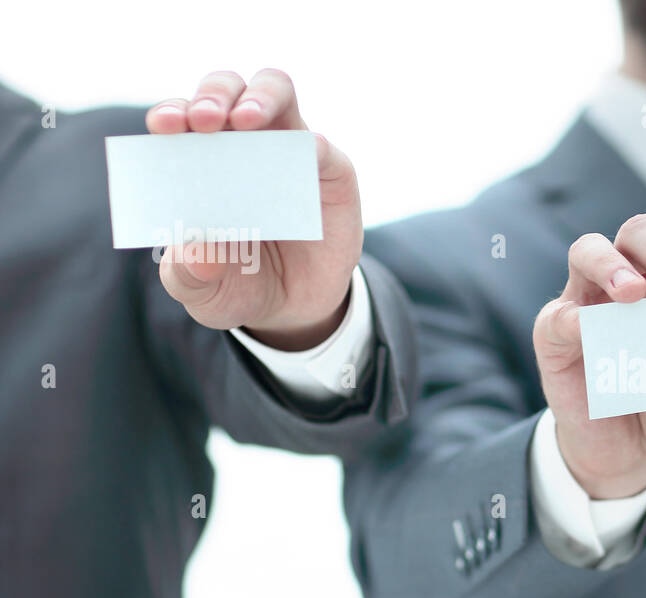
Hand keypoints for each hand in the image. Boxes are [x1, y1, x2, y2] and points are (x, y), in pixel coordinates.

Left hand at [146, 69, 360, 350]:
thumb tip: (196, 253)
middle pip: (226, 88)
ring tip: (246, 121)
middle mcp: (242, 143)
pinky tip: (305, 153)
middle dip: (212, 95)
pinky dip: (311, 145)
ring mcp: (287, 151)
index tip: (163, 128)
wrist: (294, 310)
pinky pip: (322, 147)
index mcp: (198, 160)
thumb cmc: (236, 286)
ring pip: (276, 91)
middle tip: (203, 121)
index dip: (171, 113)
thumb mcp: (204, 293)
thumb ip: (190, 275)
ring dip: (259, 97)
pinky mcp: (330, 172)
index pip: (180, 118)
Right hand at [535, 215, 645, 498]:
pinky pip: (558, 315)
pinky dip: (573, 318)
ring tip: (633, 293)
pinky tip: (586, 330)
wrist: (623, 455)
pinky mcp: (554, 335)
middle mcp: (633, 280)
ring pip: (590, 250)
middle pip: (643, 233)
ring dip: (612, 265)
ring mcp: (589, 302)